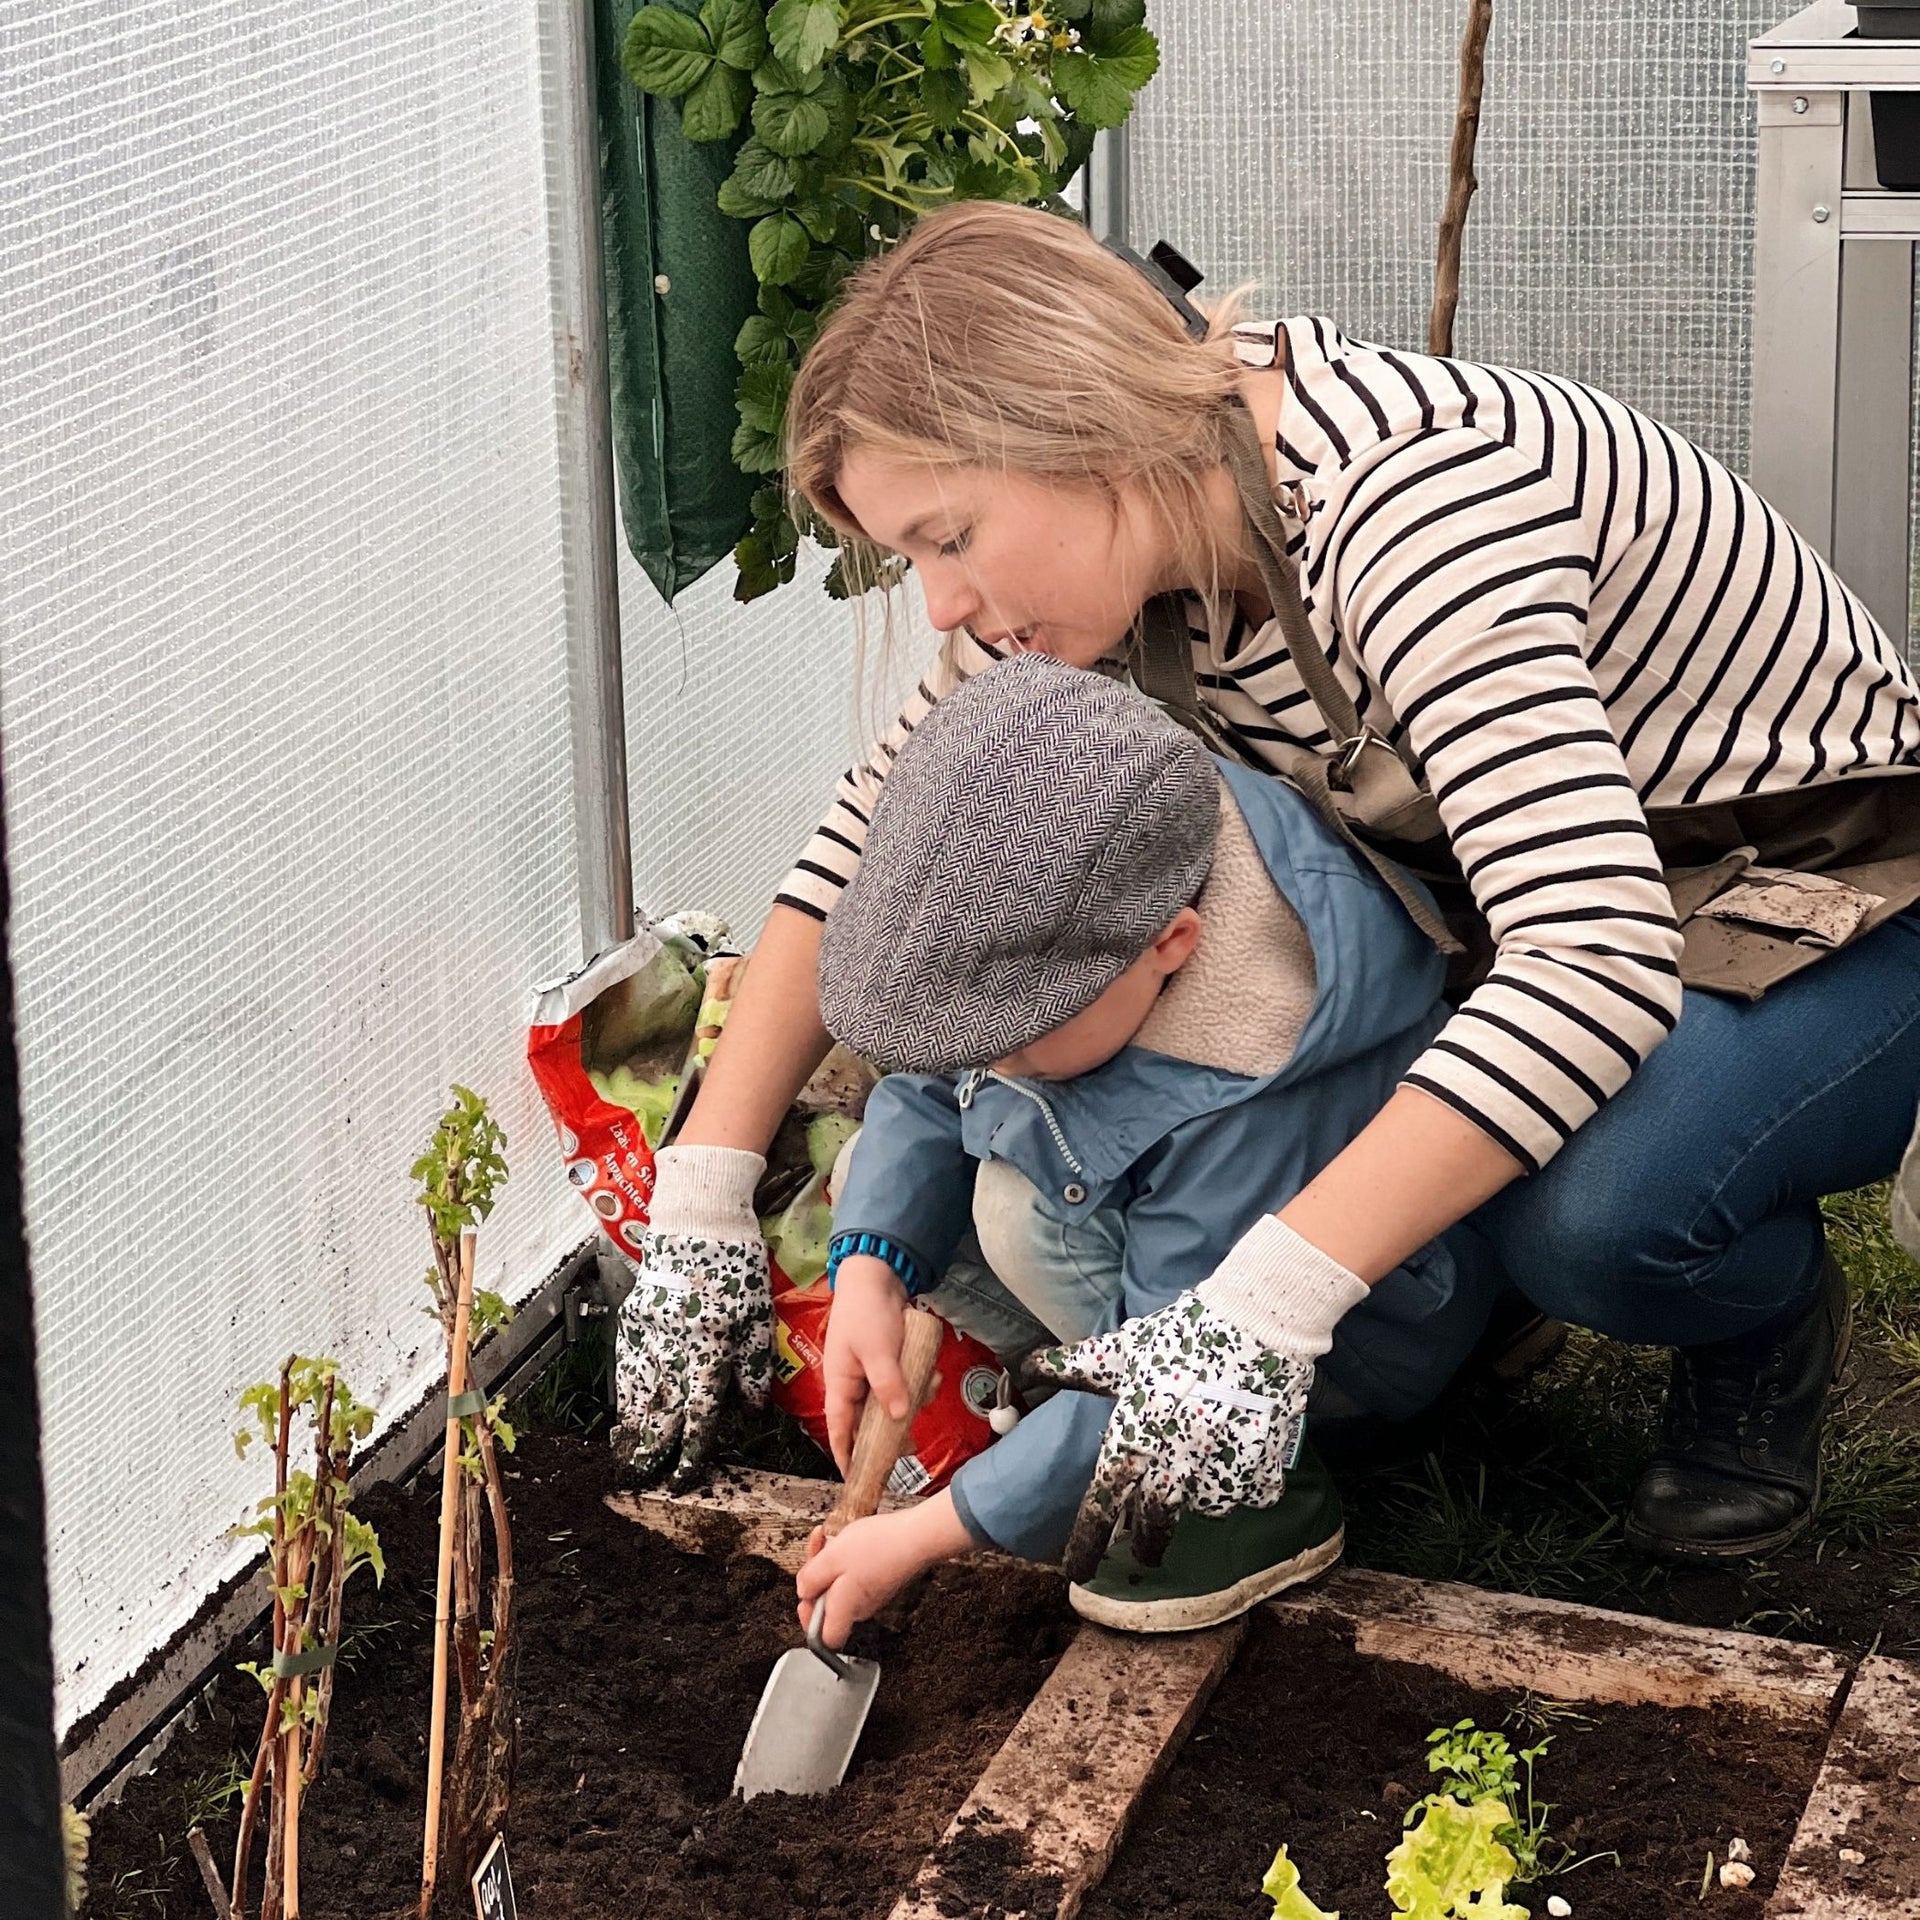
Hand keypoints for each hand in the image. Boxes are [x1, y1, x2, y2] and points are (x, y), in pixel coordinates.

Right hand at [612, 1145, 769, 1490]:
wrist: (697, 1221)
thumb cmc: (736, 1265)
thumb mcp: (758, 1315)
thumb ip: (753, 1364)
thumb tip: (750, 1406)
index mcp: (712, 1349)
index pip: (700, 1415)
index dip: (692, 1451)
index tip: (686, 1475)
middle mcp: (676, 1349)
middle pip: (662, 1413)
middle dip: (655, 1452)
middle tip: (649, 1479)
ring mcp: (649, 1335)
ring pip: (637, 1395)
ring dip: (633, 1431)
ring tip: (629, 1458)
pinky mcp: (632, 1321)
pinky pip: (625, 1367)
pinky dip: (623, 1395)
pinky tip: (622, 1414)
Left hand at [795, 1491, 975, 1647]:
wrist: (916, 1536)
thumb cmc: (879, 1547)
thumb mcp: (831, 1558)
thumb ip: (809, 1580)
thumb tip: (803, 1592)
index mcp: (845, 1610)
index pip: (822, 1639)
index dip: (808, 1620)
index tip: (804, 1597)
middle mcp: (860, 1608)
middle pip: (827, 1605)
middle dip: (817, 1577)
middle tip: (817, 1554)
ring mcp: (872, 1594)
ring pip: (839, 1585)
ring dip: (830, 1562)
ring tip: (830, 1540)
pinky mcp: (880, 1580)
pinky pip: (854, 1575)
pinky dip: (846, 1558)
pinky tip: (848, 1540)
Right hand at [824, 1254, 910, 1472]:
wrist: (876, 1275)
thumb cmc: (867, 1313)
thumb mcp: (877, 1351)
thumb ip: (888, 1384)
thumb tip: (899, 1418)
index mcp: (840, 1384)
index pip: (839, 1429)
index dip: (845, 1455)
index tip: (856, 1479)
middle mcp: (854, 1383)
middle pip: (870, 1421)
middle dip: (893, 1429)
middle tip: (913, 1443)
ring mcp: (871, 1372)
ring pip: (891, 1402)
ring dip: (912, 1399)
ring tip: (929, 1387)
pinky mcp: (889, 1362)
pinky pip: (903, 1383)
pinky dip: (917, 1382)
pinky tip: (931, 1374)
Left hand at [1025, 1293, 1313, 1580]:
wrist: (1258, 1321)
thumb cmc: (1182, 1335)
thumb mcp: (1121, 1351)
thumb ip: (1074, 1367)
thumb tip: (1029, 1367)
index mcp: (1136, 1435)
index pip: (1103, 1503)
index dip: (1087, 1543)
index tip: (1076, 1572)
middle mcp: (1176, 1461)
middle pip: (1155, 1523)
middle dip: (1146, 1541)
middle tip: (1143, 1549)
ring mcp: (1223, 1468)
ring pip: (1204, 1510)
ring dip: (1194, 1503)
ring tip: (1194, 1481)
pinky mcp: (1262, 1468)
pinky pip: (1249, 1496)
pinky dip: (1241, 1486)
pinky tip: (1236, 1462)